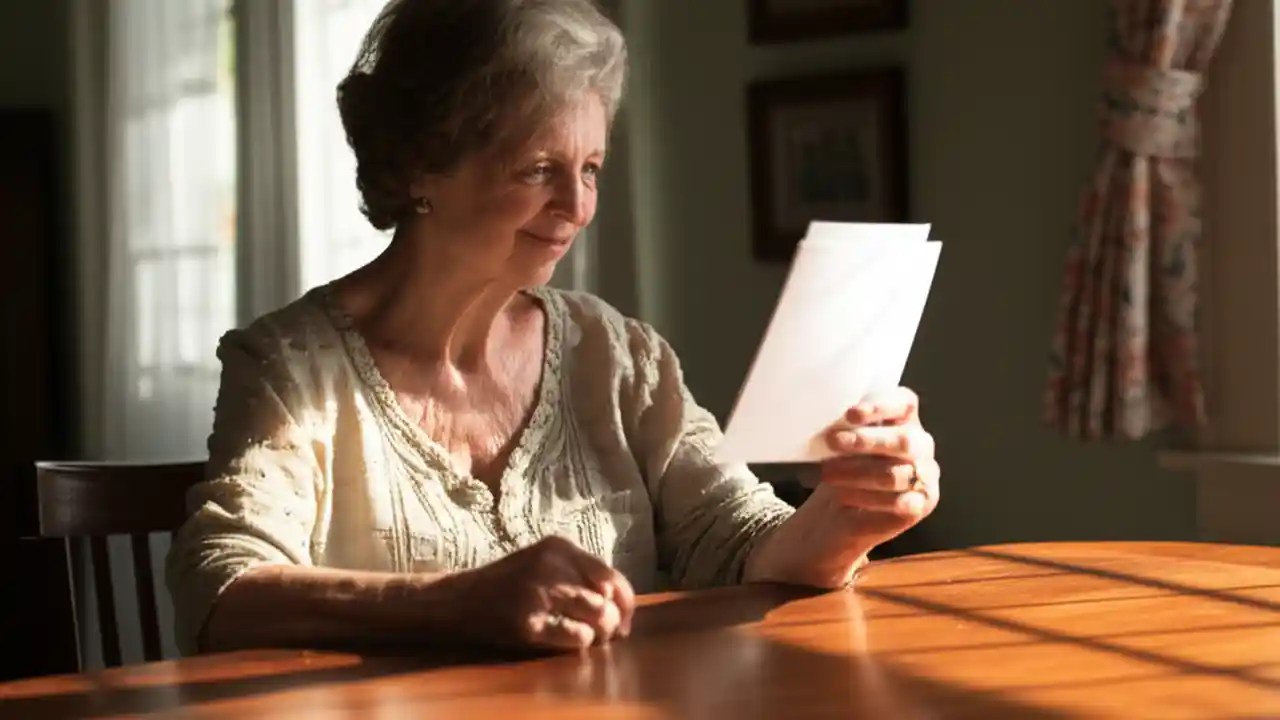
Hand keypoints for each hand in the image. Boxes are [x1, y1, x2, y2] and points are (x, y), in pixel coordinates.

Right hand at [454, 535, 635, 650]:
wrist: (460, 599)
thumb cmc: (509, 583)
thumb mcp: (544, 562)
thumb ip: (580, 573)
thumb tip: (622, 605)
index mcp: (559, 547)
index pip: (611, 575)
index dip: (626, 601)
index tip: (625, 617)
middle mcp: (551, 565)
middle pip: (607, 598)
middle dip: (615, 621)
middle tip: (610, 633)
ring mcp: (538, 593)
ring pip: (598, 616)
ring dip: (601, 633)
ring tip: (592, 637)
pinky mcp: (528, 623)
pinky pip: (575, 637)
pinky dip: (581, 642)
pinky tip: (570, 640)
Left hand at [818, 386, 939, 549]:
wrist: (840, 508)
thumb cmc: (842, 464)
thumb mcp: (839, 441)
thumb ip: (842, 427)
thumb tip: (826, 422)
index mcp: (904, 418)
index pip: (903, 403)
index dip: (880, 407)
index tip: (850, 414)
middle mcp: (920, 444)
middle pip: (903, 440)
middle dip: (866, 441)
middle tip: (832, 441)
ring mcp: (924, 475)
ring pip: (894, 474)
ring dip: (857, 474)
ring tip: (827, 474)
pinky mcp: (921, 504)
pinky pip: (898, 503)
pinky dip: (868, 499)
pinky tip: (844, 497)